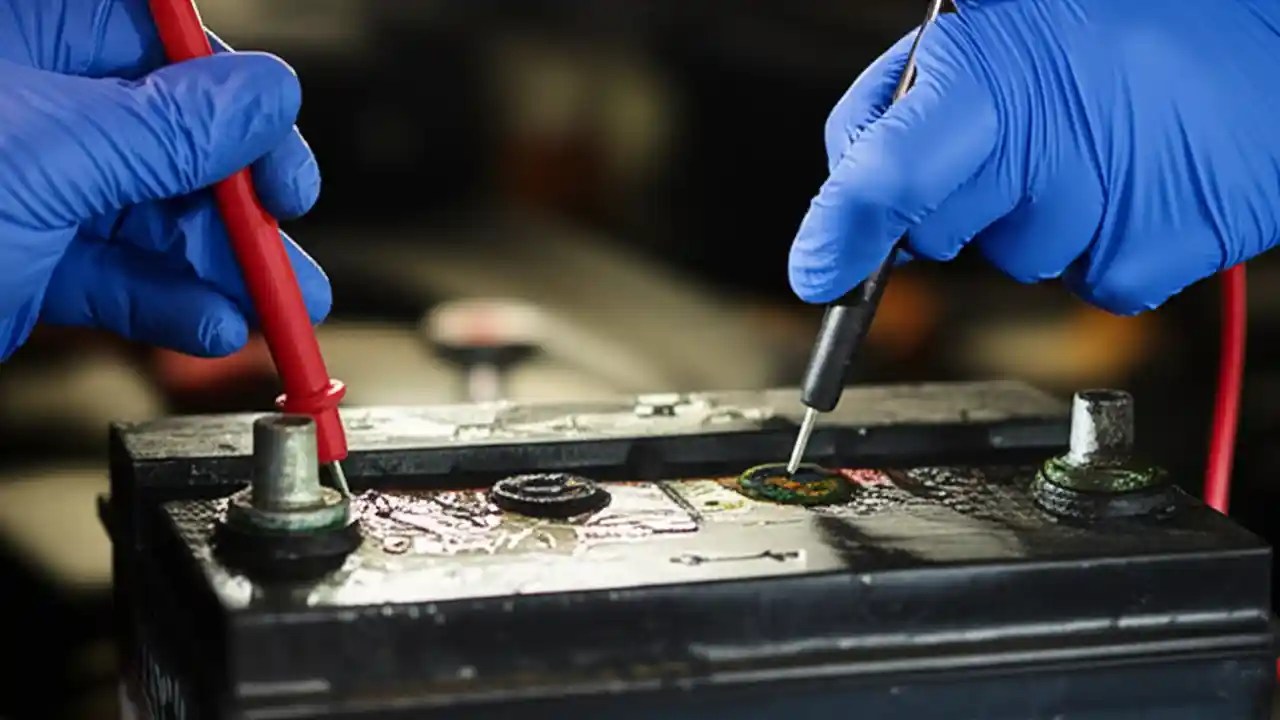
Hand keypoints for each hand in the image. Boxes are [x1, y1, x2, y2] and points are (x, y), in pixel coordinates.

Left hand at [0, 0, 329, 359]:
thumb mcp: (49, 154)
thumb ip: (168, 128)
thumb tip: (266, 95)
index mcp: (29, 42)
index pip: (164, 45)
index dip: (235, 98)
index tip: (278, 154)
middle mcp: (40, 109)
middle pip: (176, 142)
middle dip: (243, 209)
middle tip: (286, 244)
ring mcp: (34, 188)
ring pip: (158, 219)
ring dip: (225, 272)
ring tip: (275, 308)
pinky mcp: (30, 264)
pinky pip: (121, 278)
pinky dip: (173, 307)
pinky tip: (214, 324)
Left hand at [789, 0, 1279, 313]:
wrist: (1263, 26)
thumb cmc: (1121, 23)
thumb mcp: (994, 32)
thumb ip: (906, 110)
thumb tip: (848, 194)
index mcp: (986, 70)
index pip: (885, 173)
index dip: (840, 231)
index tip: (819, 271)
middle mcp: (1043, 138)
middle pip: (938, 233)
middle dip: (952, 206)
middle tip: (1009, 143)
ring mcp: (1105, 202)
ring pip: (1018, 260)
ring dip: (1038, 221)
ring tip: (1097, 144)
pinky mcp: (1163, 250)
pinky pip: (1095, 283)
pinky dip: (1107, 246)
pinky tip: (1137, 182)